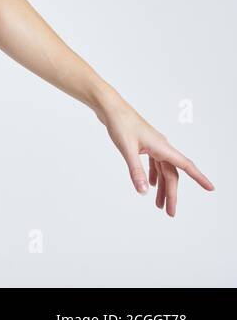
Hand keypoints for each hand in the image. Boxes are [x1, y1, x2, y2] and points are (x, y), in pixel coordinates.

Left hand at [96, 95, 213, 215]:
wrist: (109, 107)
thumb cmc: (120, 124)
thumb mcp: (127, 149)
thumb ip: (136, 171)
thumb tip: (144, 191)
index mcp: (162, 147)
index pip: (186, 165)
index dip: (199, 178)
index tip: (211, 188)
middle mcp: (161, 146)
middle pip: (172, 174)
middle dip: (172, 194)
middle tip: (170, 212)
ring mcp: (153, 145)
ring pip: (163, 170)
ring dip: (163, 187)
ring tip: (159, 205)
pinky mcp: (144, 145)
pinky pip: (154, 164)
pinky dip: (154, 175)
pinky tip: (151, 185)